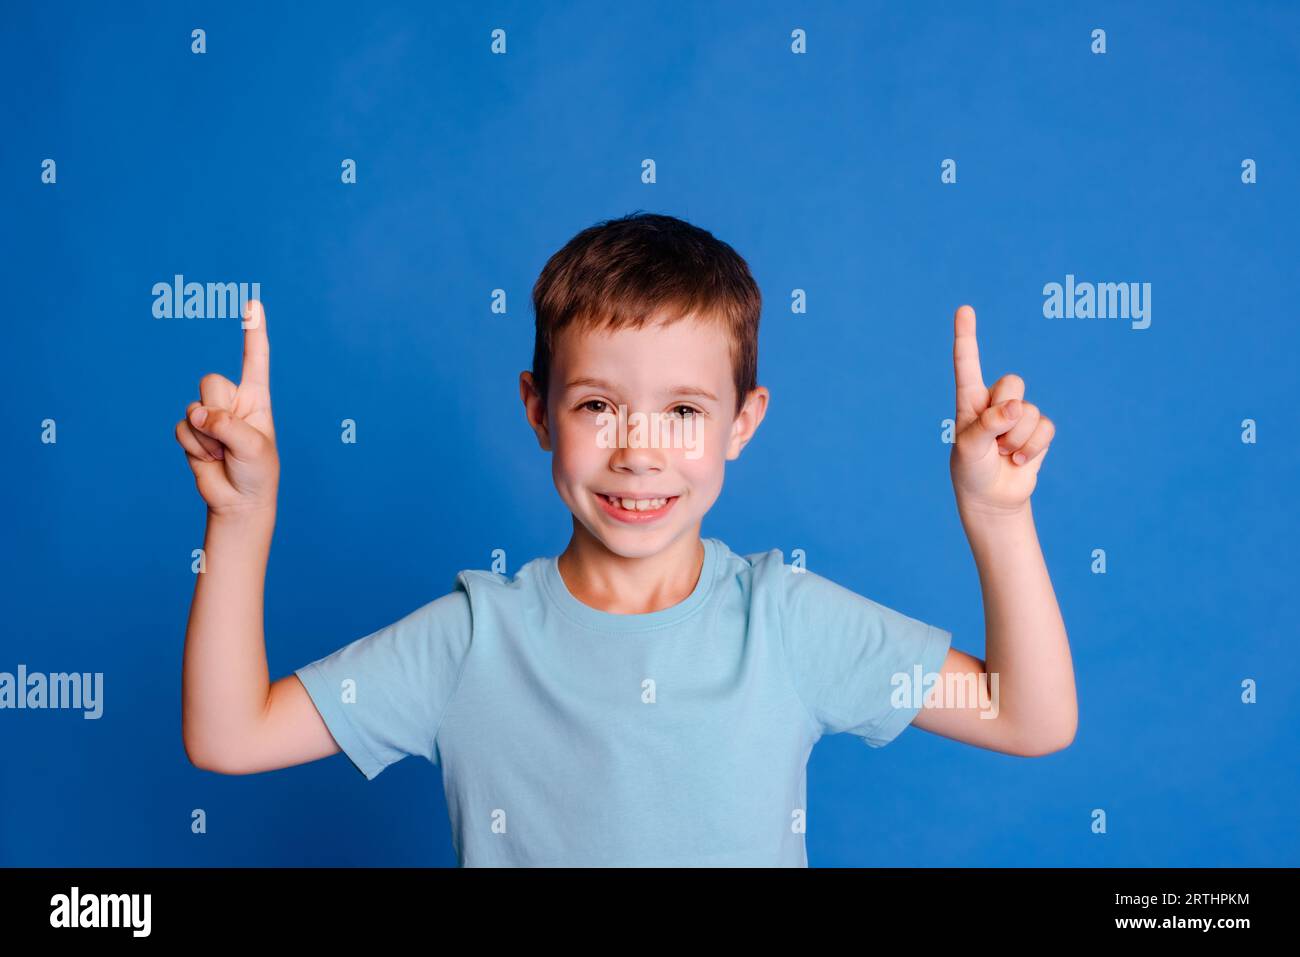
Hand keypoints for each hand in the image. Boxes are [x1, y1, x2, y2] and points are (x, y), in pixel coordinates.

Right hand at [174, 300, 279, 516]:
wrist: (238, 501)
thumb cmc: (257, 471)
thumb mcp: (253, 447)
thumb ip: (226, 425)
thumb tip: (195, 414)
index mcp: (256, 398)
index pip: (255, 359)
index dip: (253, 332)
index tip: (253, 303)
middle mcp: (232, 401)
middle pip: (211, 382)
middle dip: (219, 411)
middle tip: (231, 439)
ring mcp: (209, 416)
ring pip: (194, 407)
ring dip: (207, 436)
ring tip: (223, 453)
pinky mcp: (191, 432)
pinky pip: (181, 428)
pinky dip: (194, 446)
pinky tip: (208, 458)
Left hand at [949, 304, 1054, 516]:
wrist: (991, 498)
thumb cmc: (971, 470)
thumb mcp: (969, 448)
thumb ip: (987, 425)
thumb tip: (1014, 407)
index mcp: (969, 400)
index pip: (968, 365)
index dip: (967, 337)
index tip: (964, 309)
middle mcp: (994, 402)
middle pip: (1013, 383)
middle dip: (1006, 413)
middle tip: (993, 440)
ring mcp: (1018, 415)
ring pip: (1029, 411)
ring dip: (1017, 440)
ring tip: (1002, 454)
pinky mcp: (1037, 430)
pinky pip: (1045, 428)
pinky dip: (1032, 448)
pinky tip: (1018, 460)